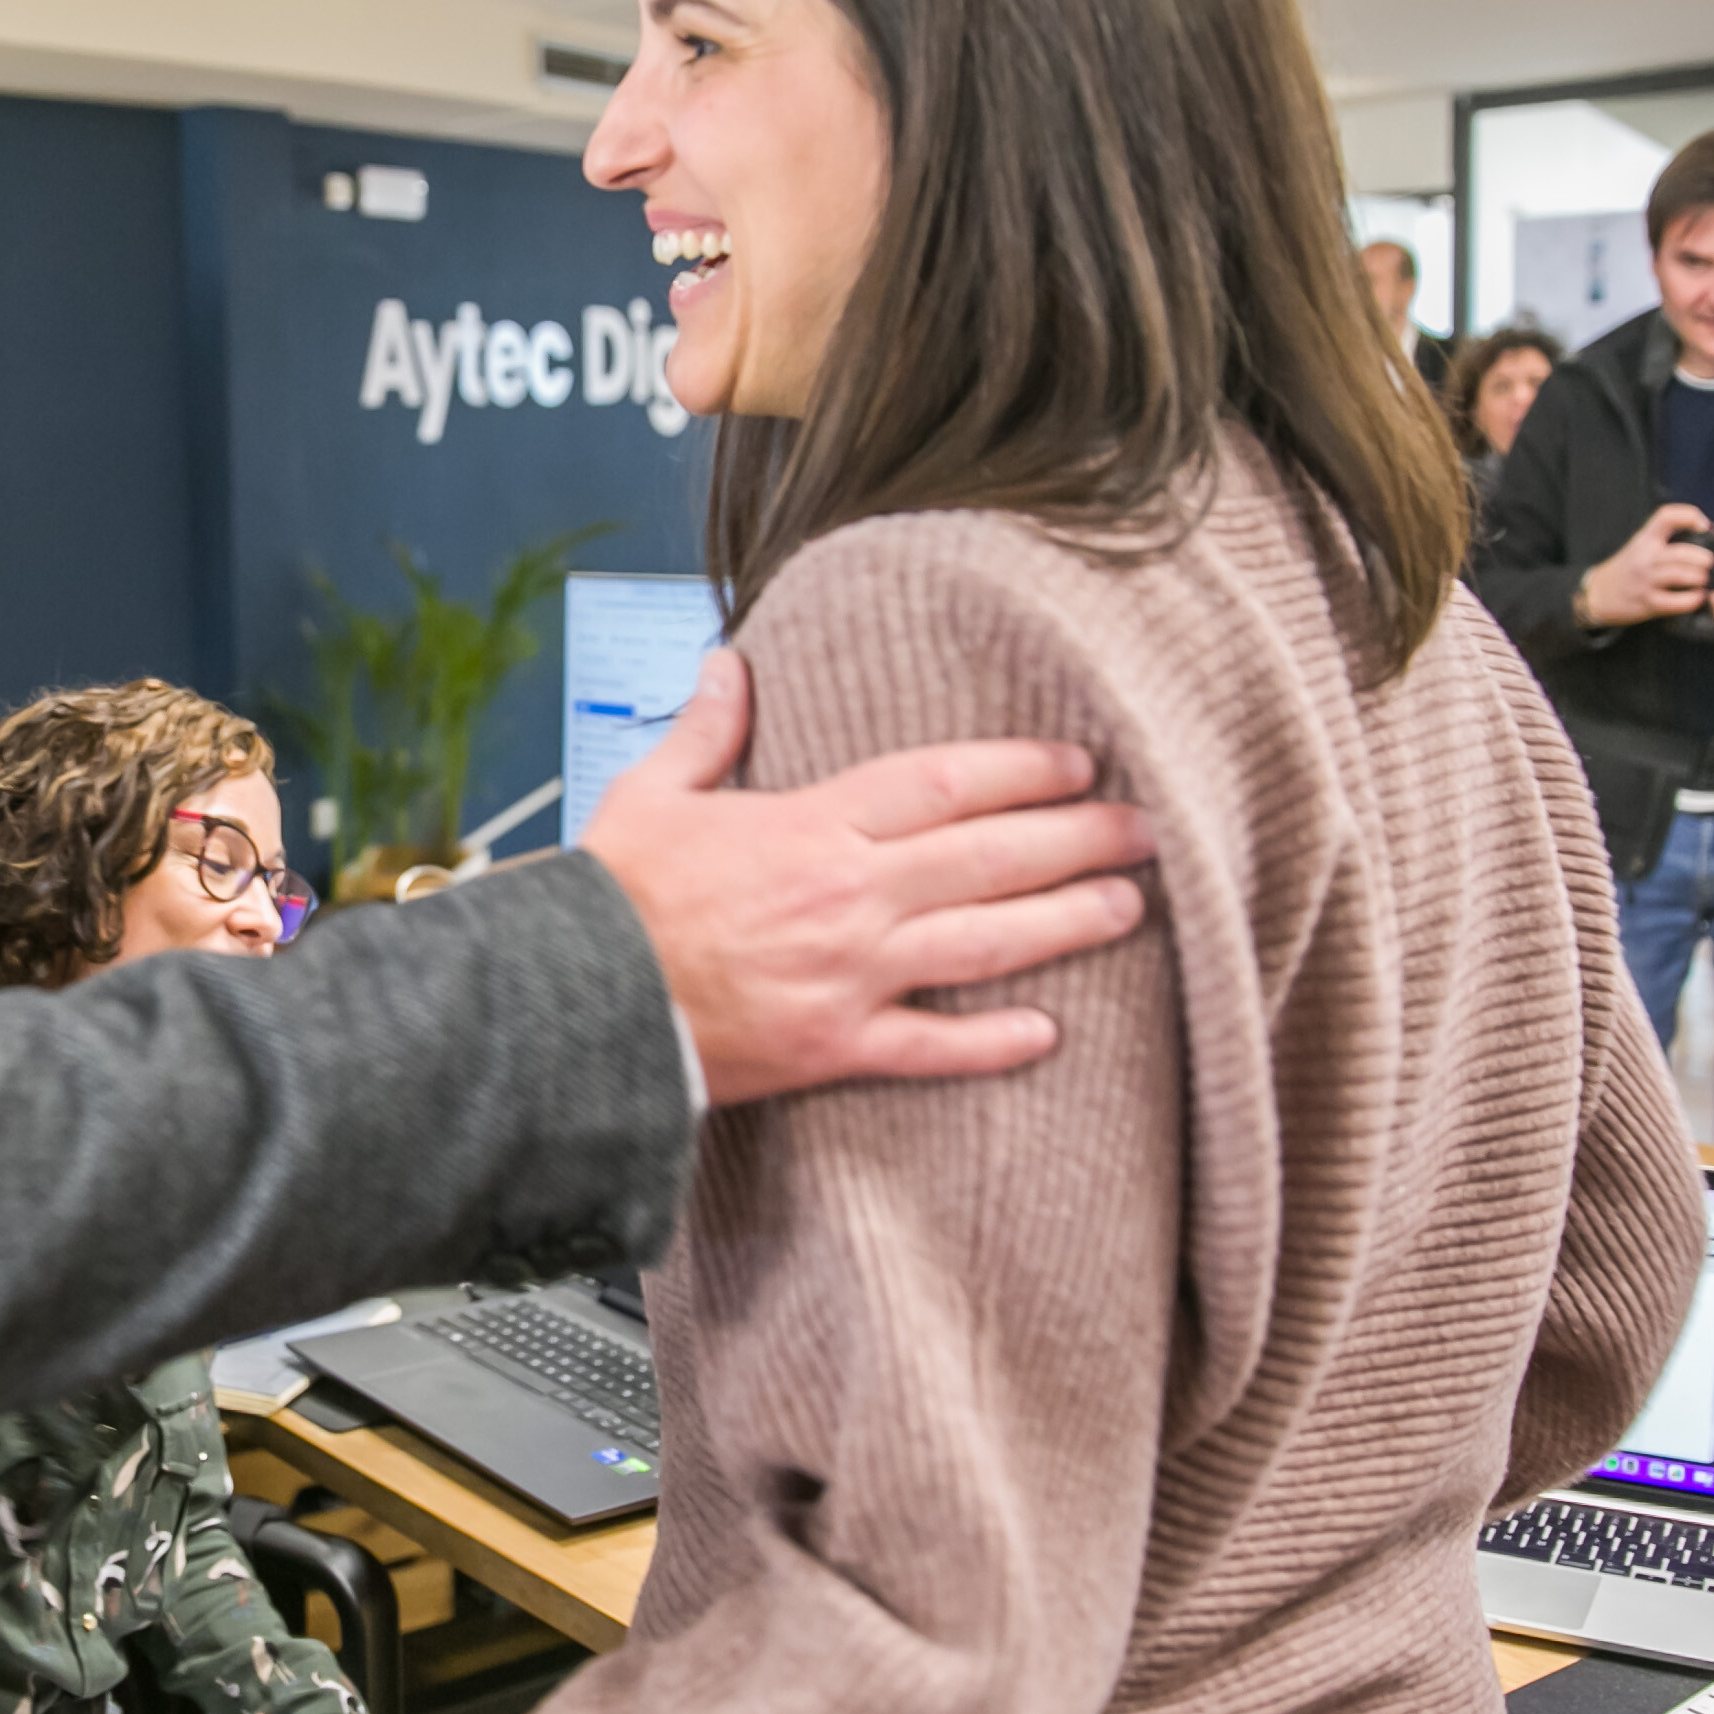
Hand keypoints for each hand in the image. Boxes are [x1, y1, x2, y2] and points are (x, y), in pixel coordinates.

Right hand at [579, 647, 1154, 1105]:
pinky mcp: (834, 1047)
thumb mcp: (651, 794)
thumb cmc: (610, 900)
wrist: (572, 1004)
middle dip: (1074, 838)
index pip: (940, 783)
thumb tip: (731, 664)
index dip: (1018, 770)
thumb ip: (707, 731)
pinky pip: (931, 1048)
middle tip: (1141, 828)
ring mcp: (848, 975)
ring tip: (1127, 905)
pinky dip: (991, 1043)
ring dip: (1063, 922)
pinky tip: (1048, 1031)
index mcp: (809, 825)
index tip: (1075, 763)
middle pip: (986, 856)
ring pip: (982, 944)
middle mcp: (847, 895)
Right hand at [1578, 502, 1713, 629]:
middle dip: (1703, 558)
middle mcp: (1645, 558)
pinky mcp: (1648, 603)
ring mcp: (1646, 581)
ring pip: (1682, 576)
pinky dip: (1693, 599)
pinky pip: (1677, 602)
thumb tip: (1706, 535)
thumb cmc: (1628, 569)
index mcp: (1644, 539)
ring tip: (1703, 579)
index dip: (1690, 516)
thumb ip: (1666, 539)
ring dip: (1700, 578)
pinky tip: (1697, 596)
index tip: (1704, 527)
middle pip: (1681, 552)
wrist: (1599, 594)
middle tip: (1708, 563)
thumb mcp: (1640, 545)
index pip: (1667, 517)